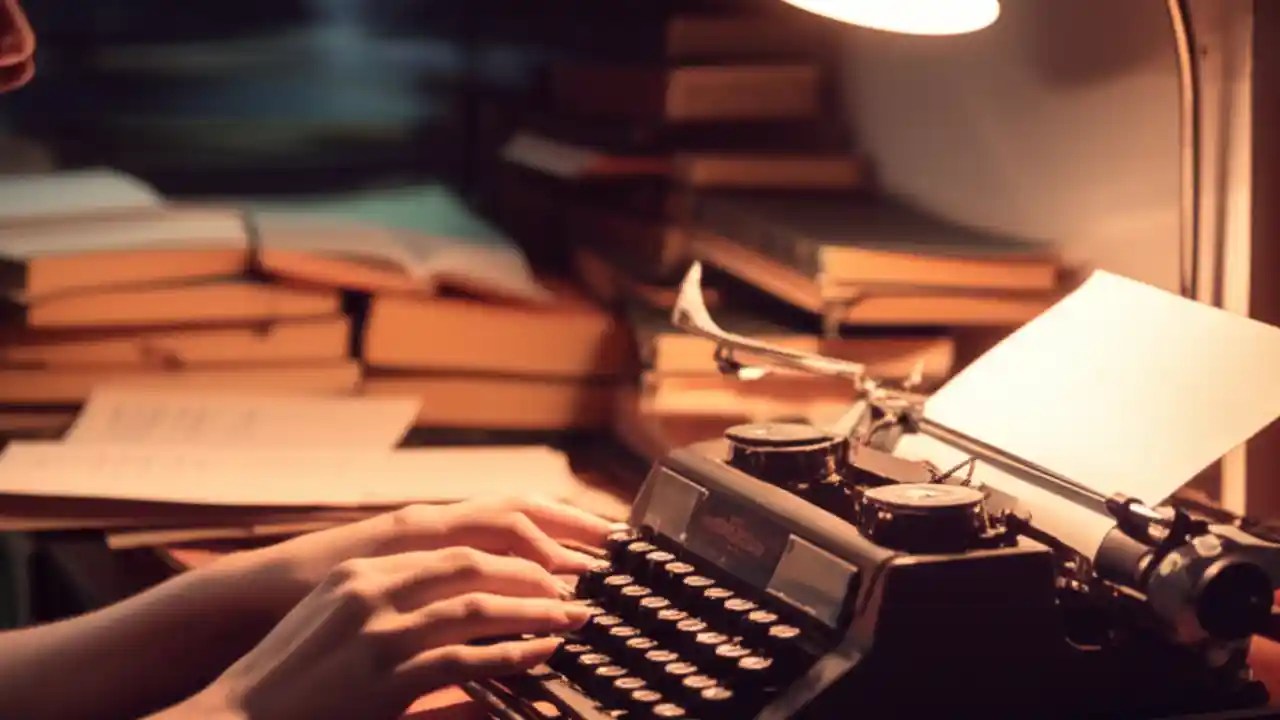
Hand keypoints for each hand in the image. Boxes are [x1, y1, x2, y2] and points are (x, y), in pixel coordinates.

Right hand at [188, 547, 591, 719]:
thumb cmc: (292, 678)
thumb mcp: (342, 622)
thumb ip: (397, 603)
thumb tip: (463, 608)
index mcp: (365, 570)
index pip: (458, 542)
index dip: (512, 548)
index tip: (552, 557)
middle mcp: (373, 590)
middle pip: (474, 564)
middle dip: (532, 571)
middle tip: (573, 585)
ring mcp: (378, 634)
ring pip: (476, 607)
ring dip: (533, 611)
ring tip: (570, 617)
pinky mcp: (386, 678)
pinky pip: (465, 660)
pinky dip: (511, 656)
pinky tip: (540, 655)